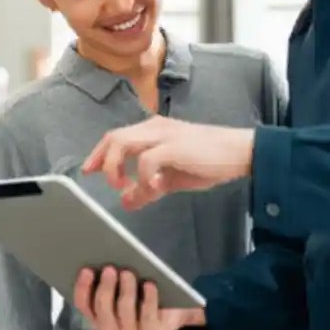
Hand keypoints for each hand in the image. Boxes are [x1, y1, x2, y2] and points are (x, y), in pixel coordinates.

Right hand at [73, 266, 204, 329]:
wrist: (169, 311)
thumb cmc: (138, 294)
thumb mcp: (120, 287)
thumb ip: (108, 280)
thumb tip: (101, 260)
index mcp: (97, 317)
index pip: (83, 305)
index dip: (83, 288)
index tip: (87, 270)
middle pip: (102, 311)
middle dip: (105, 289)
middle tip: (110, 269)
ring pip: (124, 313)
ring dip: (126, 291)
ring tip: (128, 273)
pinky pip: (147, 316)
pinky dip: (148, 299)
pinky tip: (150, 285)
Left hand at [82, 116, 254, 209]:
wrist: (240, 152)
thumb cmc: (209, 161)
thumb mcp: (172, 178)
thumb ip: (148, 188)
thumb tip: (126, 201)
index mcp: (153, 130)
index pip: (118, 136)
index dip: (100, 153)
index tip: (89, 170)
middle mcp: (155, 127)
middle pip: (115, 137)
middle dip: (101, 159)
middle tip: (95, 178)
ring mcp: (164, 135)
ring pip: (123, 143)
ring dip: (116, 167)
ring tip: (121, 186)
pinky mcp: (174, 146)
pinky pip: (147, 161)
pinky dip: (144, 177)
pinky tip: (155, 188)